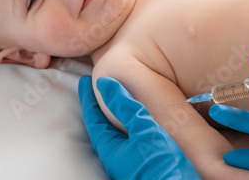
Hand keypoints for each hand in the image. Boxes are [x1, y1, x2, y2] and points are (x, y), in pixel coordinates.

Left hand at [78, 76, 199, 179]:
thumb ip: (125, 107)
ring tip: (116, 102)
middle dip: (98, 107)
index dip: (88, 98)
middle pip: (101, 127)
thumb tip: (105, 84)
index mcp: (110, 150)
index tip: (84, 80)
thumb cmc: (163, 166)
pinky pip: (129, 143)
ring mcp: (128, 164)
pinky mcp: (142, 167)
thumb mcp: (145, 131)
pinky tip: (137, 125)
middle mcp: (115, 159)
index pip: (93, 118)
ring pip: (116, 136)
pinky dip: (128, 128)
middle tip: (99, 89)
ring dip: (114, 117)